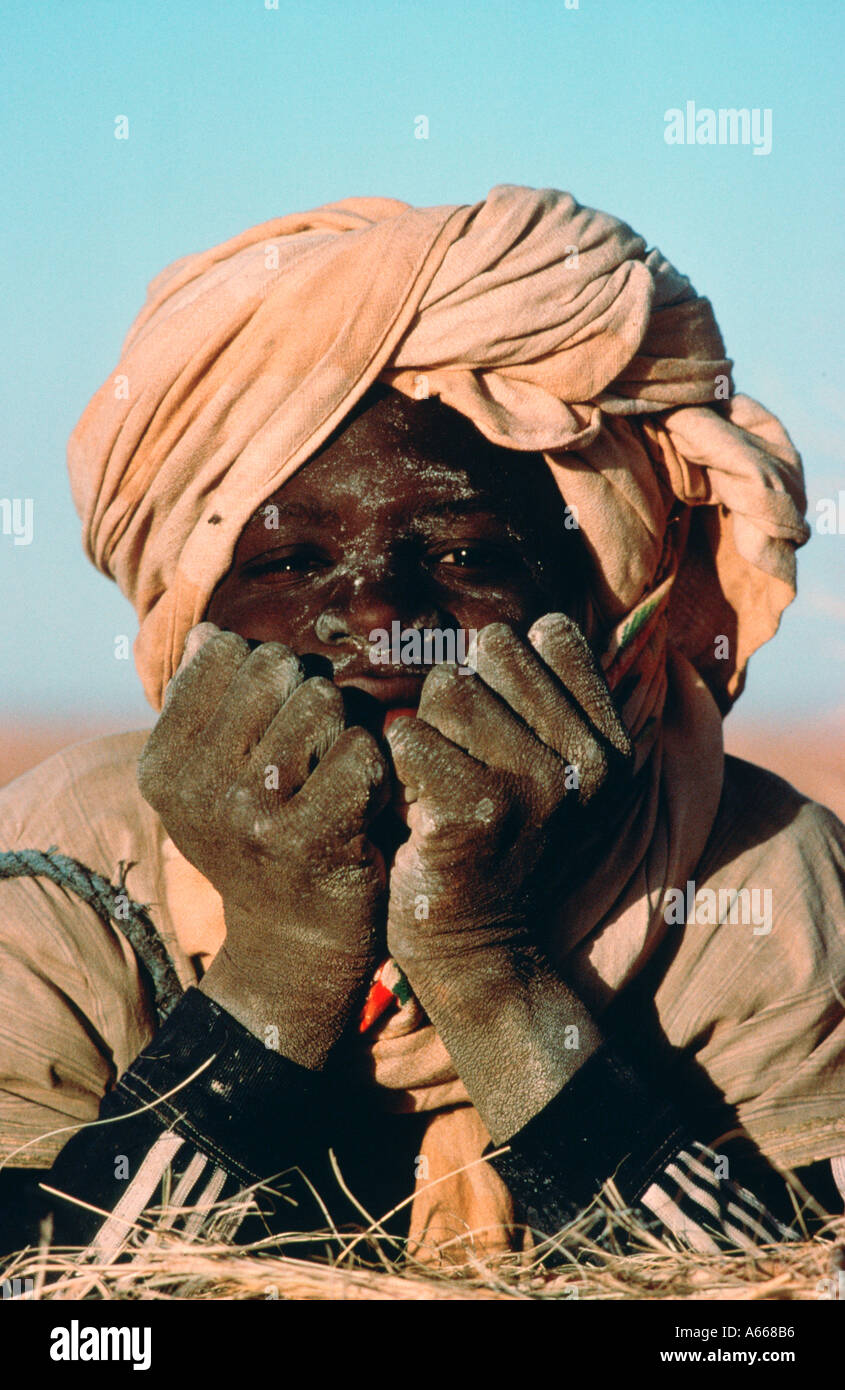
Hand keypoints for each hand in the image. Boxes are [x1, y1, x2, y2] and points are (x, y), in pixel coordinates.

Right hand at [137, 622, 390, 1068]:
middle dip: (310, 697)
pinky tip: (363, 804)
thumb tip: (210, 633)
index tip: (274, 728)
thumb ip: (209, 706)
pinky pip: (361, 750)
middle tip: (315, 755)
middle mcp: (195, 787)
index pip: (228, 653)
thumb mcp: (213, 780)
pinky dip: (376, 769)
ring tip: (336, 781)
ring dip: (345, 732)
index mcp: (162, 764)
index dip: (269, 677)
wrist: (294, 948)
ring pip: (324, 701)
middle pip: (279, 669)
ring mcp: (250, 814)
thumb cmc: (262, 843)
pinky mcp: (310, 838)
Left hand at [384, 613, 631, 1139]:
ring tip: (442, 788)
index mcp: (612, 741)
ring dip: (427, 733)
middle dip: (462, 698)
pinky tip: (418, 813)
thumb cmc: (502, 844)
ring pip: (447, 687)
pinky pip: (407, 738)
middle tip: (465, 764)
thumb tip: (539, 620)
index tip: (501, 735)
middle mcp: (588, 759)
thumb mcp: (553, 771)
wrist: (481, 953)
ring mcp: (539, 785)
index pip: (548, 635)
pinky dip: (397, 770)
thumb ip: (554, 697)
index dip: (504, 674)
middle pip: (492, 650)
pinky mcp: (478, 811)